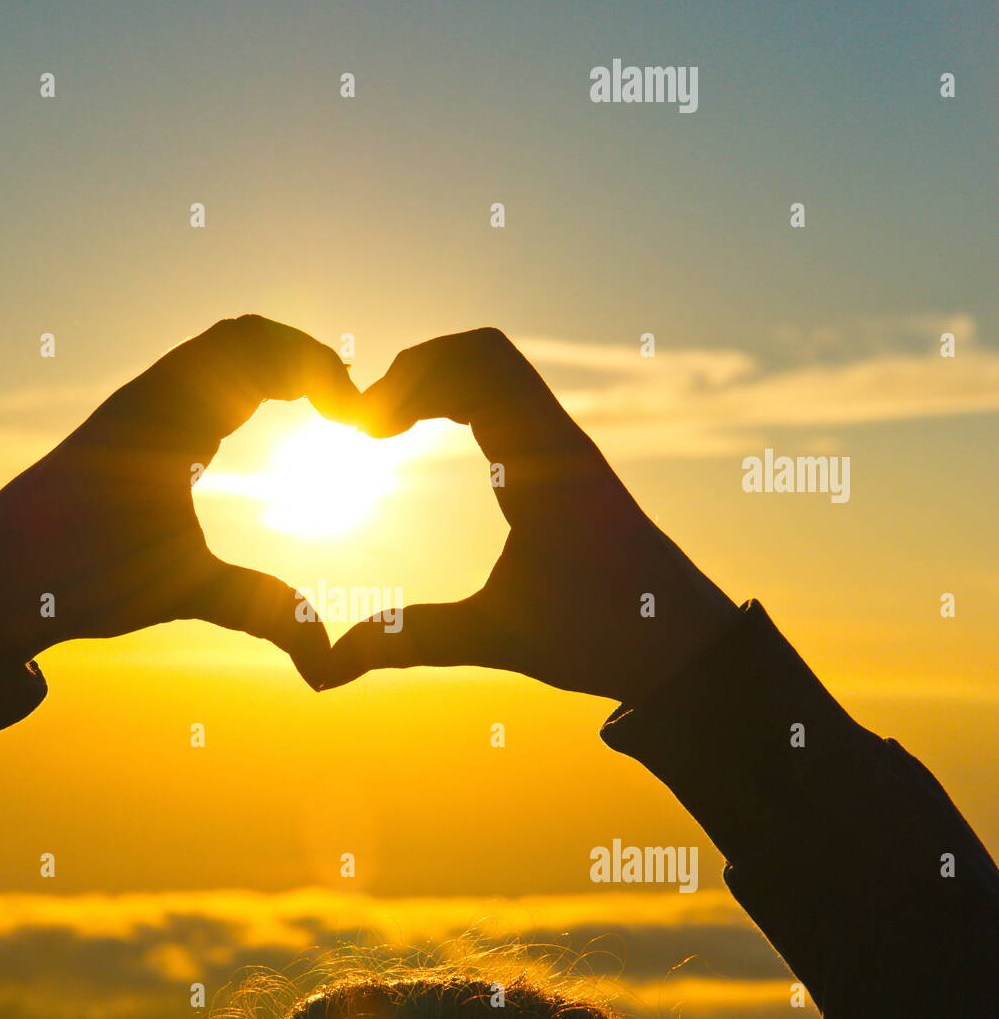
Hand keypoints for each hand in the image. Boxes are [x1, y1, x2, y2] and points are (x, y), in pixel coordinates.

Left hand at [0, 315, 357, 685]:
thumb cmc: (73, 578)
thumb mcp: (180, 590)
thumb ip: (263, 610)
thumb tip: (330, 660)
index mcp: (166, 413)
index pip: (257, 347)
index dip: (319, 366)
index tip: (359, 414)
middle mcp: (149, 396)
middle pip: (243, 336)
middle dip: (306, 359)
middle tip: (349, 407)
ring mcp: (134, 409)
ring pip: (216, 354)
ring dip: (272, 370)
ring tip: (321, 411)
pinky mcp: (124, 431)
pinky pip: (193, 382)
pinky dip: (240, 387)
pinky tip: (256, 432)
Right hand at [323, 329, 736, 701]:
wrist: (690, 646)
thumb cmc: (609, 636)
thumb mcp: (500, 637)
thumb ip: (412, 639)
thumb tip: (329, 665)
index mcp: (545, 465)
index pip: (477, 367)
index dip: (406, 379)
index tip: (362, 428)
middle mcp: (561, 442)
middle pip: (482, 353)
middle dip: (413, 372)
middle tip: (365, 424)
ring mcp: (569, 449)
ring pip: (498, 373)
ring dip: (437, 385)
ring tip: (385, 431)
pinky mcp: (571, 467)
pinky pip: (512, 403)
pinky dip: (462, 404)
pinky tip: (430, 446)